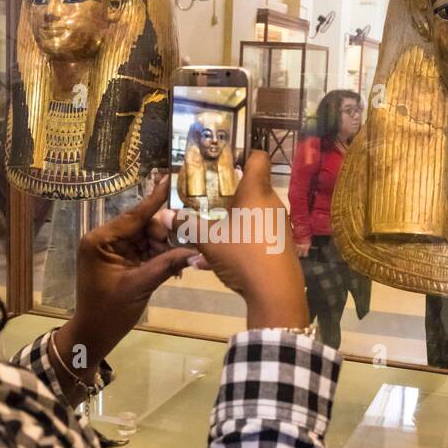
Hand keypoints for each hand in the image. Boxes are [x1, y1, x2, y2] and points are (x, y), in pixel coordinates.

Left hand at [57, 176, 195, 380]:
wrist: (94, 334)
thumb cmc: (110, 312)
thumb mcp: (139, 286)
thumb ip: (167, 264)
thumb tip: (197, 251)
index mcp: (100, 240)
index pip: (134, 216)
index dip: (155, 200)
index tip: (169, 178)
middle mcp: (104, 239)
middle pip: (143, 225)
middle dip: (165, 232)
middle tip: (187, 239)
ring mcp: (113, 250)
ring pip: (147, 238)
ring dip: (165, 246)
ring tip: (184, 253)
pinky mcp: (121, 261)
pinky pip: (145, 250)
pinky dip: (160, 256)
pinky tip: (176, 260)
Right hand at [178, 150, 308, 330]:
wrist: (276, 292)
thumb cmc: (242, 255)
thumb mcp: (208, 240)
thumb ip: (187, 225)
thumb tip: (165, 215)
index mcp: (256, 192)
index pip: (258, 158)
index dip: (244, 154)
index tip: (226, 162)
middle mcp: (272, 204)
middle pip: (252, 189)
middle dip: (230, 195)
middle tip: (209, 201)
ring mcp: (280, 225)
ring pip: (253, 215)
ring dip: (233, 221)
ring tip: (210, 235)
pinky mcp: (282, 245)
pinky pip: (257, 235)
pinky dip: (241, 241)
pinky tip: (218, 262)